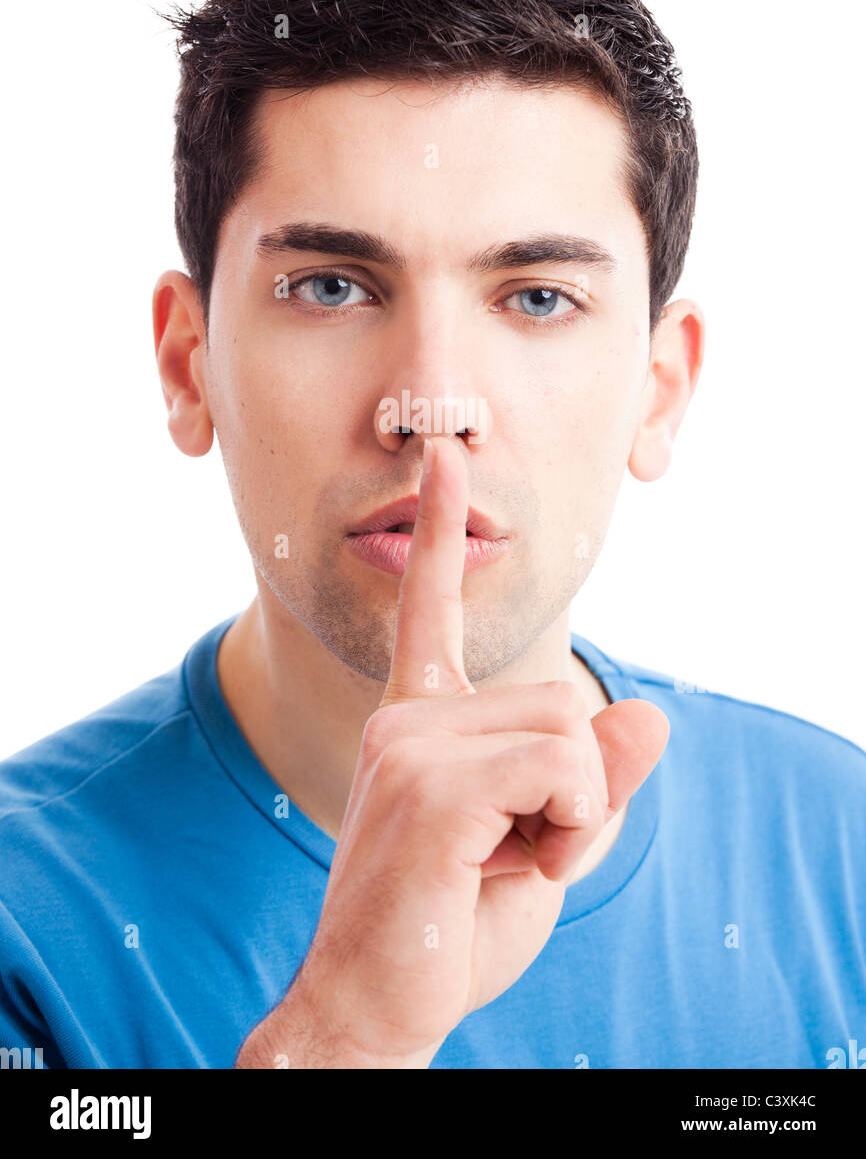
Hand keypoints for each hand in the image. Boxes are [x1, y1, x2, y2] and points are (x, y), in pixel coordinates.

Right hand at [240, 436, 668, 1068]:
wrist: (376, 1008)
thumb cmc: (450, 931)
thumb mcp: (550, 848)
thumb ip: (595, 781)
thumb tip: (647, 716)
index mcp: (421, 722)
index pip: (431, 608)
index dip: (439, 531)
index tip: (442, 459)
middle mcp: (408, 717)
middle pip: (564, 705)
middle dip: (574, 797)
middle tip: (511, 855)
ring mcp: (410, 742)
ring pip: (571, 735)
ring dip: (572, 819)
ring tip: (499, 865)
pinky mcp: (427, 782)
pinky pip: (562, 767)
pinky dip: (569, 827)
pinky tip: (504, 864)